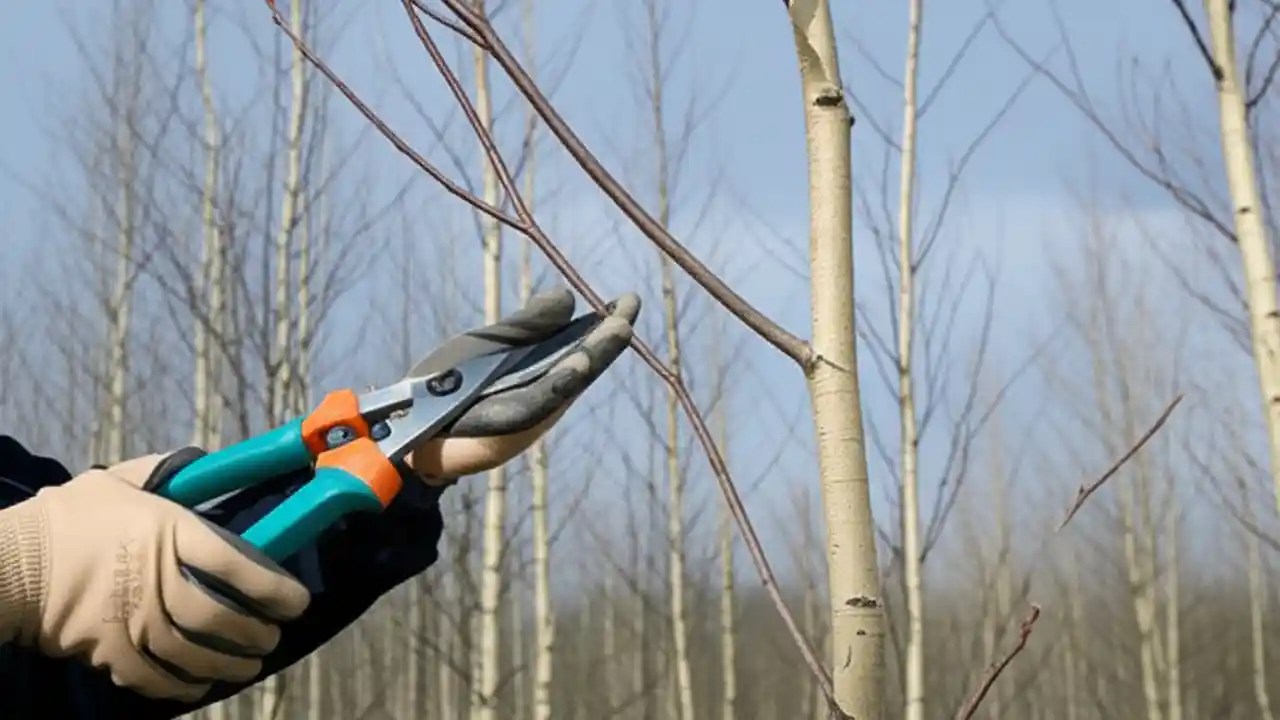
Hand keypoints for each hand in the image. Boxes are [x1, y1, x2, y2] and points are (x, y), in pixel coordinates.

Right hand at [0, 452, 310, 700]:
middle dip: (257, 632)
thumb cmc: (69, 516)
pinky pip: (156, 678)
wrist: (11, 563)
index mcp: (168, 533)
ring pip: (197, 653)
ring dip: (231, 664)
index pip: (237, 564)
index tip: (297, 600)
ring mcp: (134, 620)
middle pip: (222, 617)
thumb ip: (166, 473)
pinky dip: (183, 686)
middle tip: (273, 636)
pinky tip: (201, 685)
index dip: (274, 586)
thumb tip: (204, 463)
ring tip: (251, 665)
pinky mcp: (109, 652)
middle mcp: (158, 580)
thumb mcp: (120, 480)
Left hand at [407, 287, 639, 481]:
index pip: (580, 343)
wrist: (409, 430)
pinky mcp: (510, 428)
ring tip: (619, 329)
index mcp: (542, 370)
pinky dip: (560, 382)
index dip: (605, 324)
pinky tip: (579, 361)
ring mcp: (529, 411)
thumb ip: (528, 324)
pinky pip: (539, 402)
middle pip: (583, 364)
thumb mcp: (490, 344)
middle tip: (631, 311)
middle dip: (608, 340)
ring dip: (593, 357)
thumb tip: (568, 295)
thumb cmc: (450, 385)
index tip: (629, 300)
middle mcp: (543, 392)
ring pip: (568, 383)